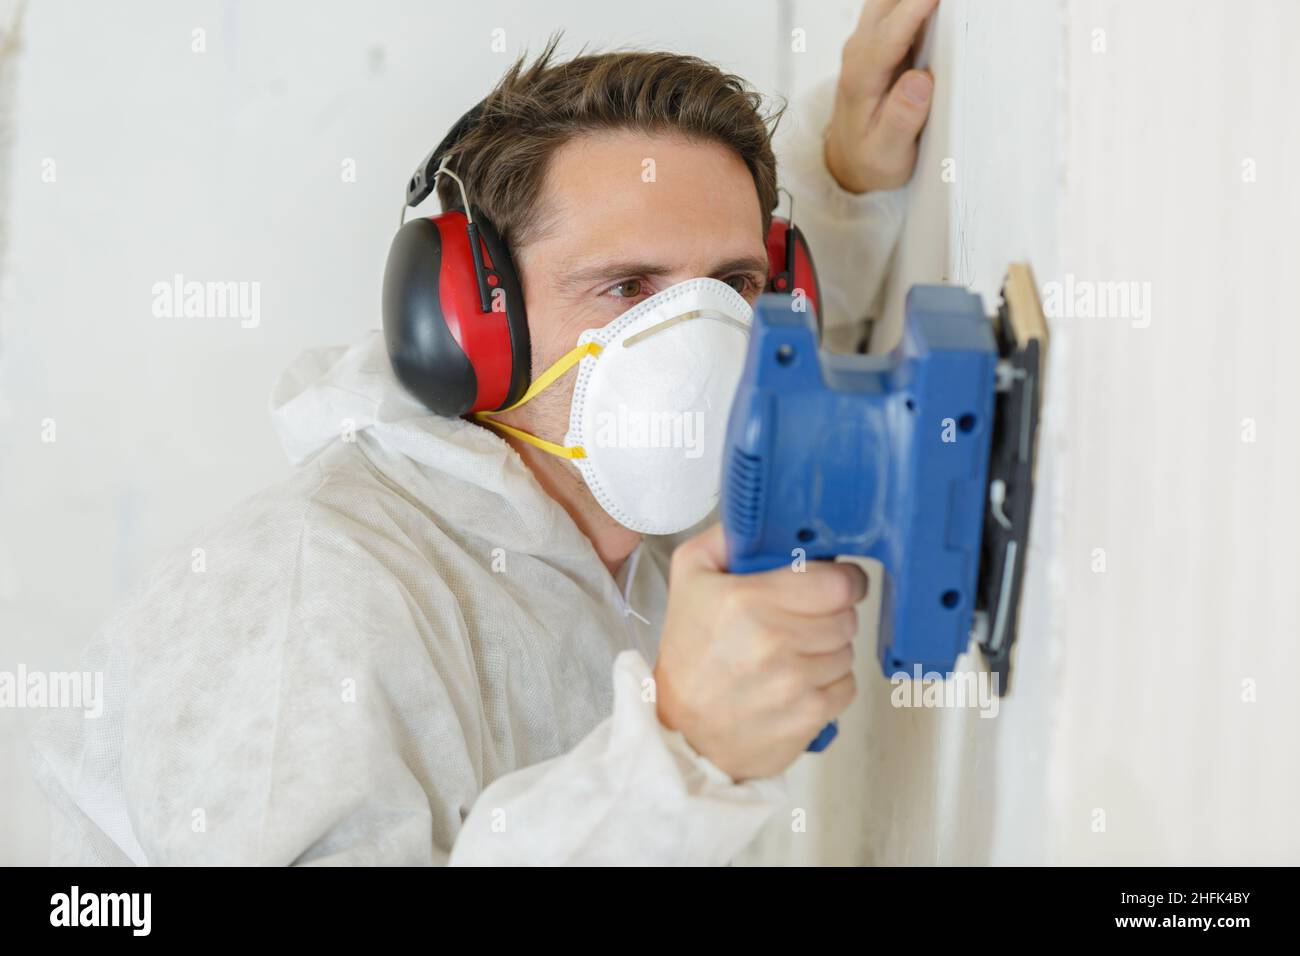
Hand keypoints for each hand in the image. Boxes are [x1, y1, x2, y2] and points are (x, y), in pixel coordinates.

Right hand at [653, 524, 865, 780]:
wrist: (683, 732)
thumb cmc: (689, 655)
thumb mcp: (689, 579)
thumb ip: (725, 537)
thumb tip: (763, 518)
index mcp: (746, 600)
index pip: (838, 582)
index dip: (841, 579)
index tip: (831, 583)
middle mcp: (773, 641)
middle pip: (847, 615)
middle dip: (830, 614)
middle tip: (801, 620)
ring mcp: (793, 682)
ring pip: (848, 651)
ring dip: (828, 650)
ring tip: (792, 655)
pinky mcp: (808, 716)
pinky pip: (847, 687)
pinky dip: (829, 685)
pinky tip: (798, 684)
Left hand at [824, 0, 939, 193]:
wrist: (847, 160)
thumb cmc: (868, 158)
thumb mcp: (886, 154)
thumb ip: (902, 119)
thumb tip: (922, 80)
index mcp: (860, 79)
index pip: (889, 33)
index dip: (916, 8)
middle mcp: (858, 53)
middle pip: (886, 4)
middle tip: (955, 3)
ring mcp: (866, 43)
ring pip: (889, 1)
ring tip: (950, 6)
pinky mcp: (878, 40)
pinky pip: (896, 8)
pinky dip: (915, 3)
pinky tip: (938, 7)